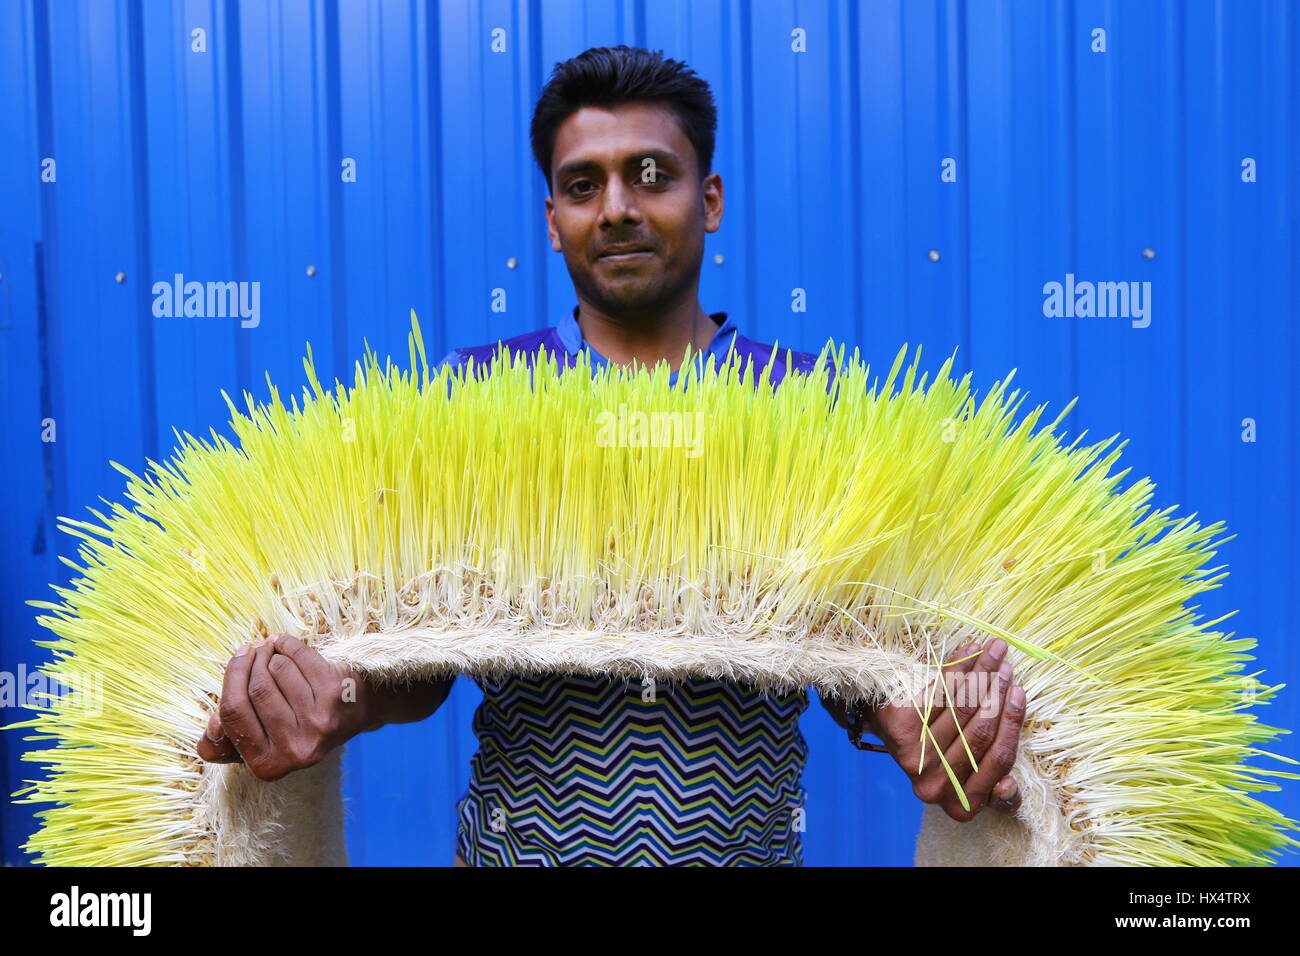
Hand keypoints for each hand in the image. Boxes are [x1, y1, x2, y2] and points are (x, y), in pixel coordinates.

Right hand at [196, 634, 375, 781]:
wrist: (352, 714)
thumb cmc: (296, 724)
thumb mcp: (260, 741)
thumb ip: (226, 741)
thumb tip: (213, 728)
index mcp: (267, 764)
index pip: (235, 714)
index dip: (231, 680)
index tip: (237, 658)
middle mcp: (295, 748)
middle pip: (256, 688)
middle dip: (251, 661)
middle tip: (254, 650)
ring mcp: (318, 722)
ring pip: (277, 670)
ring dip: (271, 653)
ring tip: (273, 652)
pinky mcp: (336, 696)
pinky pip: (300, 657)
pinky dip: (288, 644)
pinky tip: (285, 644)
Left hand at [869, 638, 1025, 821]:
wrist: (888, 732)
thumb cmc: (941, 752)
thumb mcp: (971, 777)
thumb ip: (994, 787)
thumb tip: (1008, 786)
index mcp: (961, 804)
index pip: (998, 760)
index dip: (1012, 724)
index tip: (1020, 694)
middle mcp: (936, 786)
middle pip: (979, 732)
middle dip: (997, 693)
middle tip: (1007, 667)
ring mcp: (915, 758)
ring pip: (960, 708)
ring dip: (980, 674)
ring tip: (993, 653)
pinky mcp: (899, 730)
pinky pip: (937, 692)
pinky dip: (956, 668)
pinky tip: (968, 651)